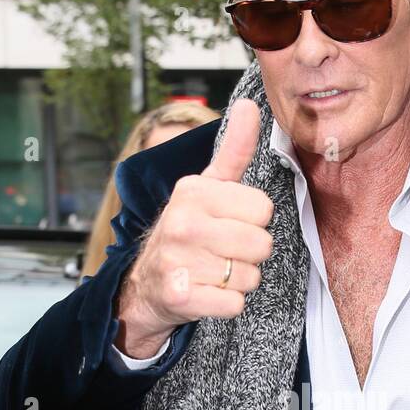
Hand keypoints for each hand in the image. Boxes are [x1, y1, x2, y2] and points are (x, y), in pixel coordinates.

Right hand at [116, 99, 273, 356]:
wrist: (145, 285)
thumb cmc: (186, 232)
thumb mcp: (206, 188)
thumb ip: (233, 150)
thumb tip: (251, 105)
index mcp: (194, 191)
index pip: (263, 208)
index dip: (253, 220)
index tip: (229, 223)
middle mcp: (183, 222)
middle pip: (262, 243)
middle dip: (250, 254)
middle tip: (223, 252)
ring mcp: (179, 261)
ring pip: (251, 276)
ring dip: (239, 281)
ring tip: (214, 272)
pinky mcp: (180, 296)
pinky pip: (235, 305)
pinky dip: (227, 305)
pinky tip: (208, 293)